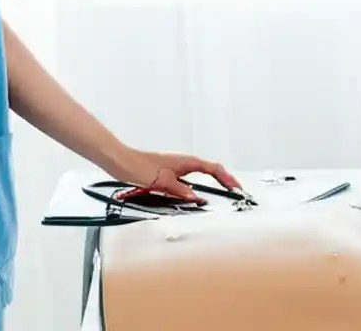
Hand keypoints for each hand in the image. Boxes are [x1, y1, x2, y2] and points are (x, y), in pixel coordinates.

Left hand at [115, 149, 243, 202]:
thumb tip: (196, 198)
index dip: (227, 178)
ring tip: (222, 191)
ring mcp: (178, 166)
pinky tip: (197, 194)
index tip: (237, 188)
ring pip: (201, 173)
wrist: (123, 162)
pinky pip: (191, 178)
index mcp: (186, 161)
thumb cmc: (140, 167)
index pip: (214, 169)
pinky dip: (199, 185)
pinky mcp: (170, 172)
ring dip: (213, 181)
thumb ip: (181, 190)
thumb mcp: (163, 182)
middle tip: (235, 191)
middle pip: (211, 169)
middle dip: (224, 179)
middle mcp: (184, 161)